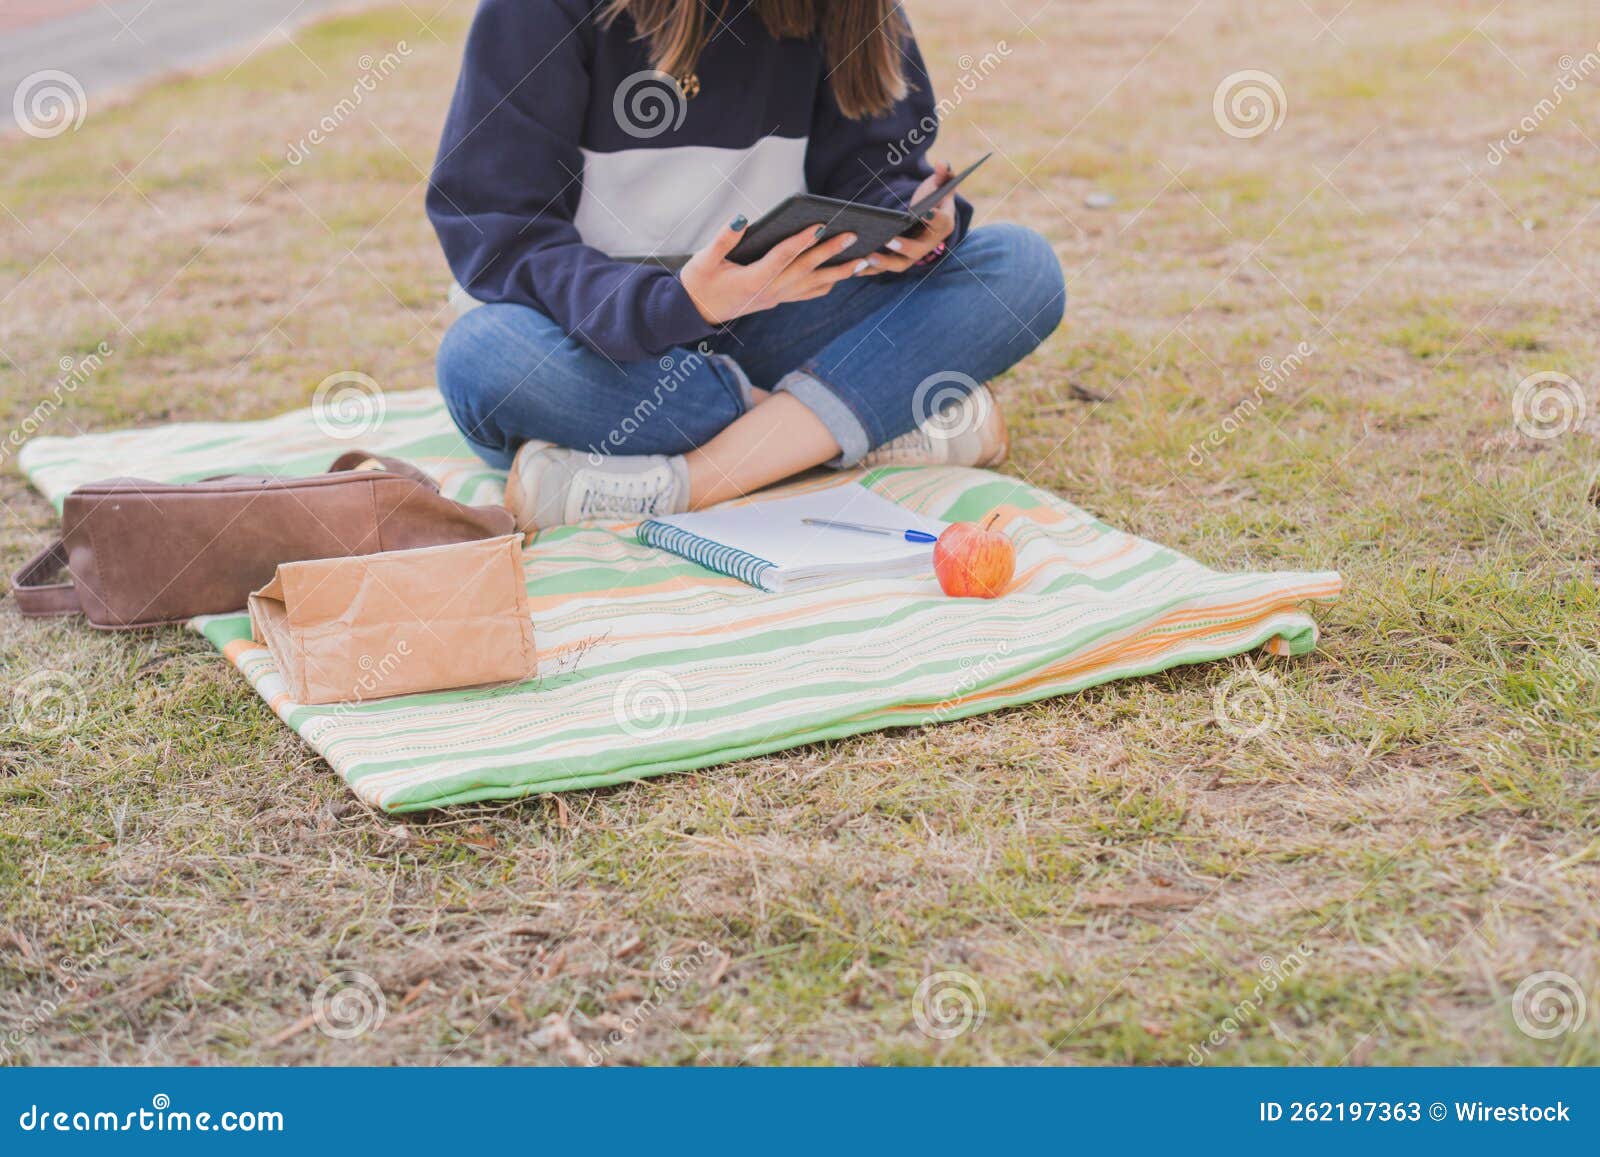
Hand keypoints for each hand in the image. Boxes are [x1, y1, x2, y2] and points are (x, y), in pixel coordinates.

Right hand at [679, 219, 868, 323]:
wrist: (694, 311)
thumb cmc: (698, 282)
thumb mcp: (703, 260)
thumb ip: (723, 240)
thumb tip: (741, 219)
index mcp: (752, 280)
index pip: (782, 256)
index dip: (802, 240)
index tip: (821, 224)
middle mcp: (769, 292)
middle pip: (805, 270)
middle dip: (830, 252)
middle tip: (852, 235)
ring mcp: (775, 298)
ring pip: (813, 285)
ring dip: (838, 273)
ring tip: (862, 260)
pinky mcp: (777, 300)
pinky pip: (807, 294)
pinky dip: (826, 285)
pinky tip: (841, 275)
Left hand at [867, 160, 957, 274]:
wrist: (929, 218)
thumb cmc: (934, 199)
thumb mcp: (940, 184)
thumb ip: (944, 173)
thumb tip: (942, 163)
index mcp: (943, 224)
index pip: (941, 222)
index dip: (934, 219)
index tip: (925, 212)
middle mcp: (929, 244)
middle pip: (917, 250)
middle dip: (903, 247)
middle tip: (888, 240)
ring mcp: (913, 255)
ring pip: (900, 264)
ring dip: (884, 263)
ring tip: (867, 257)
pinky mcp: (899, 260)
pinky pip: (885, 268)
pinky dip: (871, 269)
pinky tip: (855, 265)